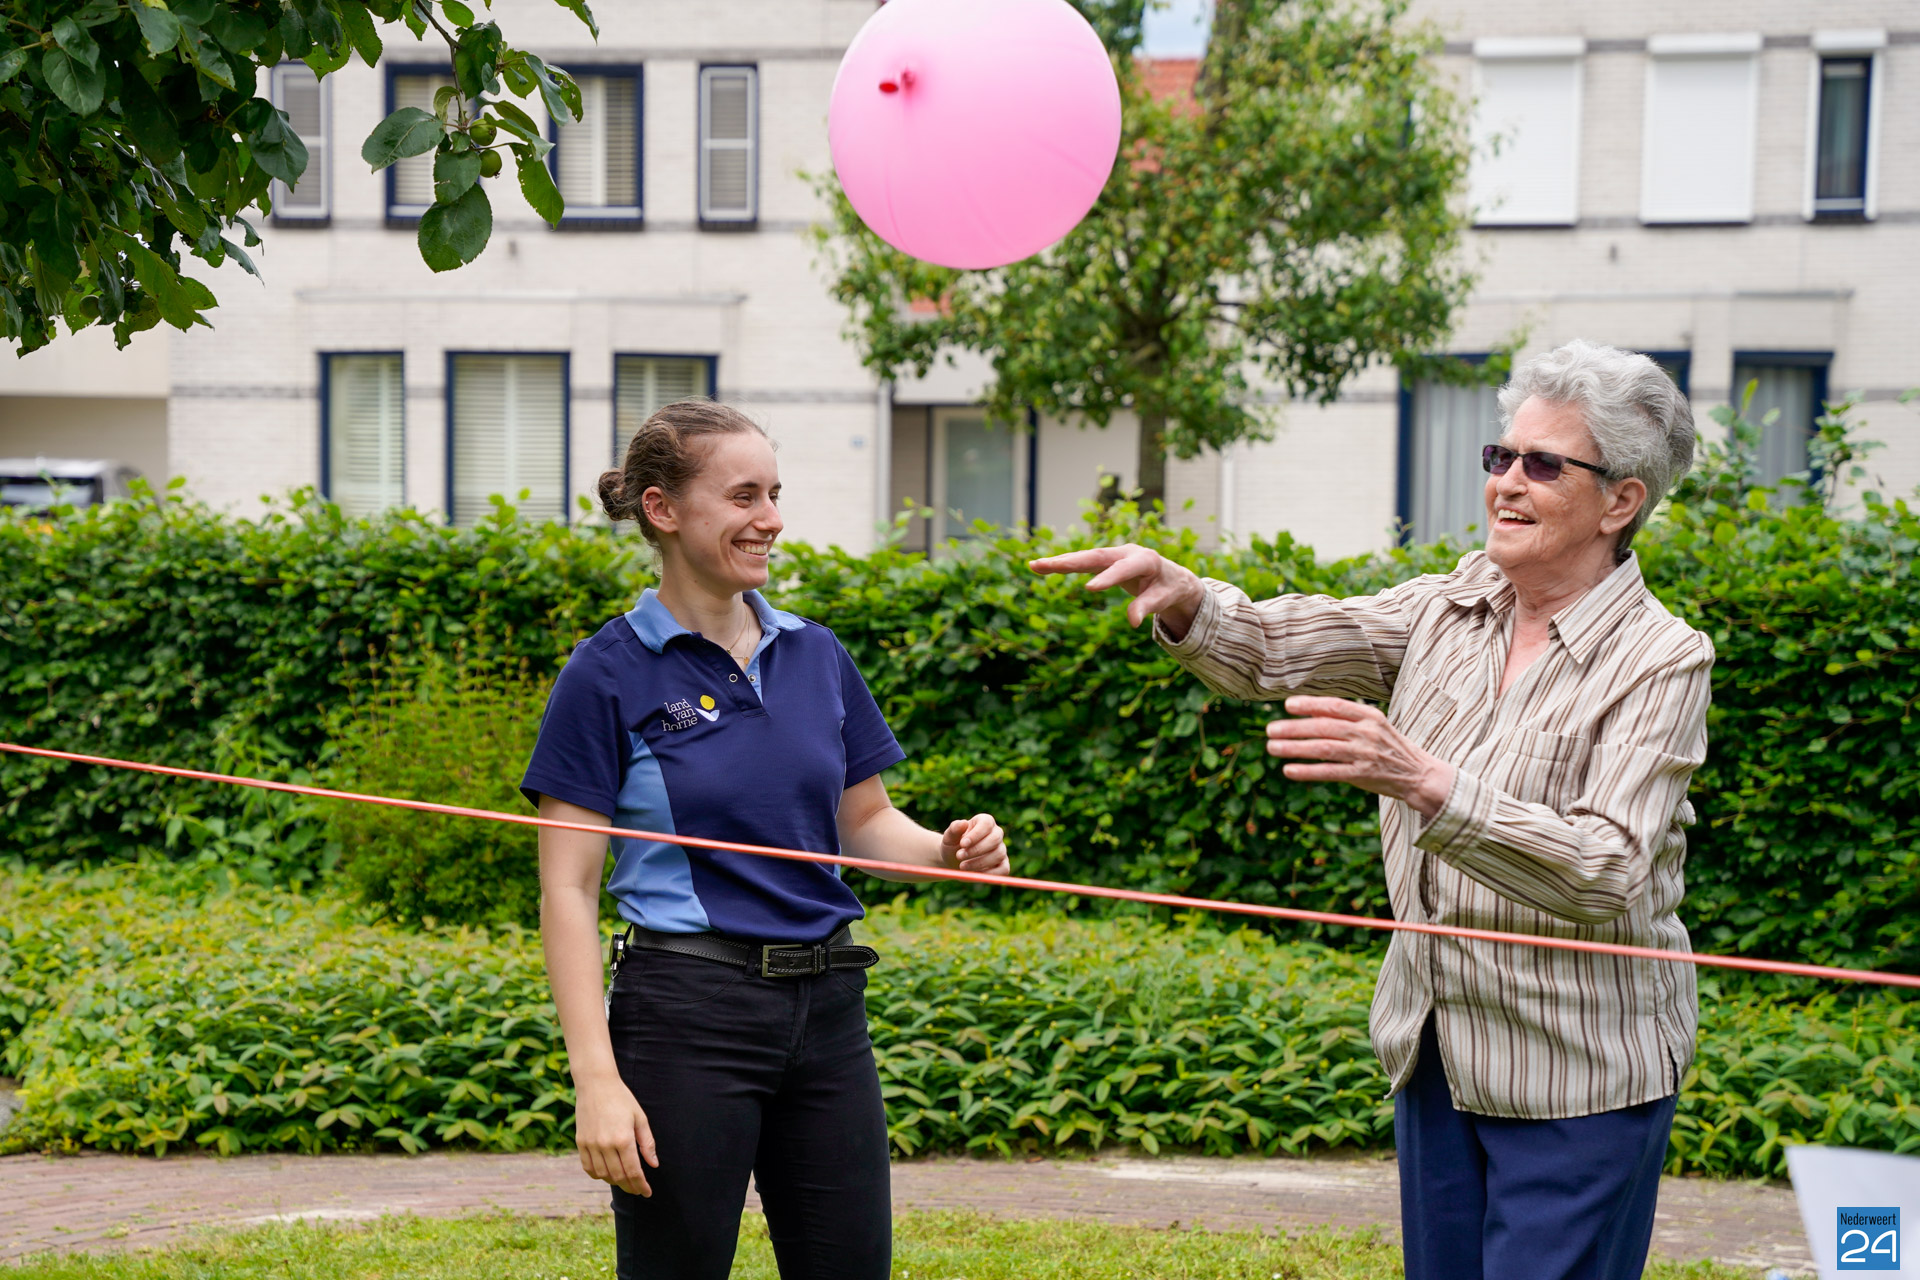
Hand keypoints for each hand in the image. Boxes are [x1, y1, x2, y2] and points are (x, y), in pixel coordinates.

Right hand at [573, 1075, 657, 1196]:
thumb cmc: (622, 1099)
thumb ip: (647, 1143)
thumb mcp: (640, 1118)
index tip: (647, 1192)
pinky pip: (588, 1167)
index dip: (641, 1185)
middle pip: (619, 1177)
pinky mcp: (581, 1142)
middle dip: (630, 1187)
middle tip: (638, 1190)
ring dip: (615, 1182)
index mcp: (624, 1139)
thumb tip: (653, 1164)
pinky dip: (598, 1175)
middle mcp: (606, 1145)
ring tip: (624, 1181)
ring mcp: (591, 1145)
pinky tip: (606, 1174)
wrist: (596, 1084)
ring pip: (603, 1175)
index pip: (634, 1171)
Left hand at [939, 812, 1009, 875]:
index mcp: (985, 821)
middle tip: (959, 856)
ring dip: (979, 863)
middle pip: (995, 839)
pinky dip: (988, 874)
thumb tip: (963, 823)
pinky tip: (973, 874)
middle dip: (977, 849)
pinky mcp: (1003, 865)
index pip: (986, 824)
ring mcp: (1001, 849)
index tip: (962, 844)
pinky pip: (1003, 870)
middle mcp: (996, 834)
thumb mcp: (949, 837)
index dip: (976, 834)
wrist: (953, 860)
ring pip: (998, 855)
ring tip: (962, 866)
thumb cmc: (953, 845)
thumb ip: (954, 829)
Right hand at [1028, 544, 1205, 634]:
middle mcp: (1126, 552)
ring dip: (1059, 562)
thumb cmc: (1170, 588)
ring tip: (1034, 565)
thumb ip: (1148, 607)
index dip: (1108, 578)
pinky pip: (1082, 563)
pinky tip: (1042, 568)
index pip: (1124, 568)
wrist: (1173, 576)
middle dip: (1069, 561)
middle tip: (1044, 565)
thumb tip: (1133, 622)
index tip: (1090, 589)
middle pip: (1095, 556)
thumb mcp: (1165, 599)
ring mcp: (1114, 556)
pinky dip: (1063, 565)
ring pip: (1084, 558)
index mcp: (1145, 560)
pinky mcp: (1105, 562)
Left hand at [1267, 696, 1454, 818]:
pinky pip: (1330, 772)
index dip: (1310, 704)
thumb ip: (1346, 718)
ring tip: (1272, 747)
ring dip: (1294, 748)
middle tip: (1270, 729)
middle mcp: (1366, 733)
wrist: (1418, 774)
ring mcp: (1365, 754)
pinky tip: (1289, 770)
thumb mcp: (1374, 725)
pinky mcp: (1362, 775)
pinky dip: (1307, 771)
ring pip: (1323, 749)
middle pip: (1324, 727)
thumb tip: (1309, 711)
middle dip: (1294, 728)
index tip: (1288, 705)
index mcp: (1370, 716)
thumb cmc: (1389, 746)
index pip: (1335, 706)